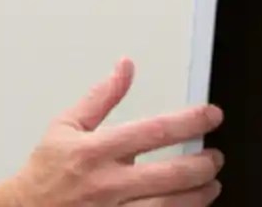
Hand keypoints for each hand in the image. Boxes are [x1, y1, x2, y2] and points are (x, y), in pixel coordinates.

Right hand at [6, 59, 224, 206]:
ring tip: (211, 184)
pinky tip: (189, 205)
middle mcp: (107, 183)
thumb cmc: (47, 170)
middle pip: (171, 175)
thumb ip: (101, 97)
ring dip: (199, 195)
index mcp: (95, 150)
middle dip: (203, 164)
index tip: (211, 115)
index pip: (153, 131)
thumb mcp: (66, 125)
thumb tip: (125, 67)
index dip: (189, 122)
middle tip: (215, 157)